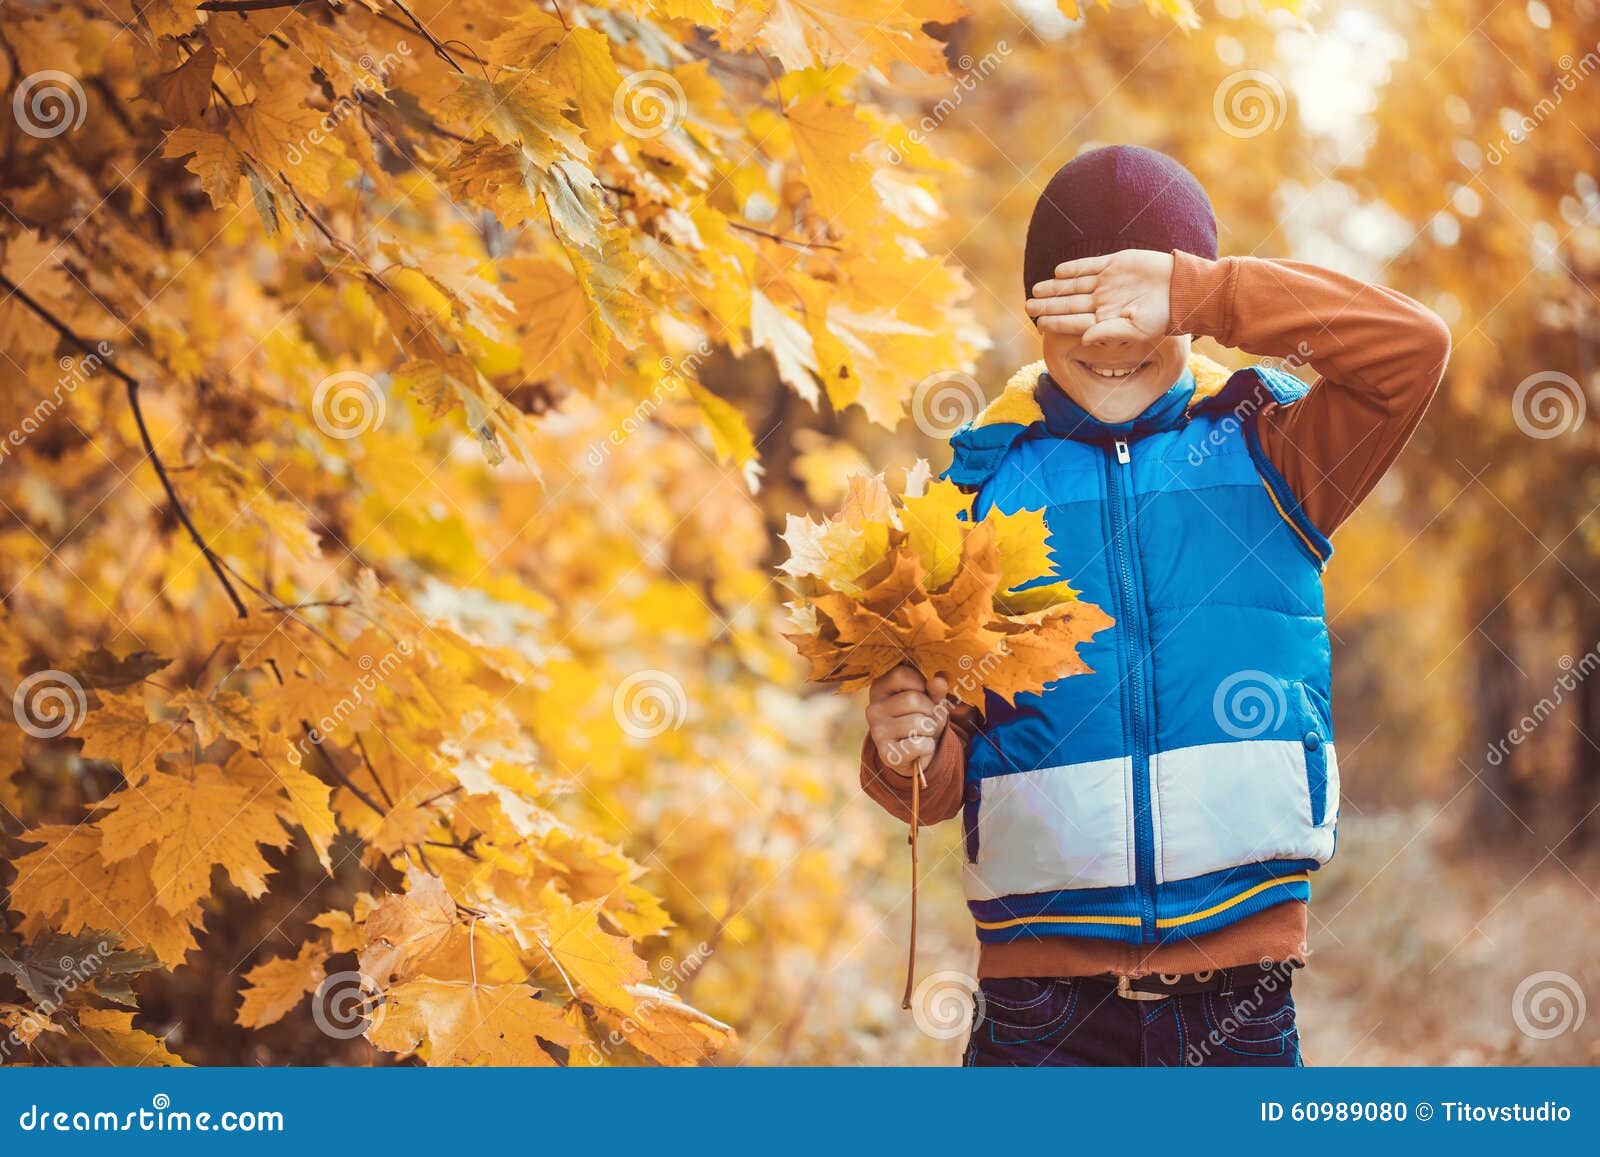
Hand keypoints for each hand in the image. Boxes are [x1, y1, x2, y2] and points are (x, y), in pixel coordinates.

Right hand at [866, 665, 950, 774]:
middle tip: (926, 719)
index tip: (923, 695)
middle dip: (930, 710)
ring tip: (922, 733)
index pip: (901, 674)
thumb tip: (939, 680)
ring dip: (930, 729)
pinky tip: (918, 749)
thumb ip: (935, 689)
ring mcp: (877, 732)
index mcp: (879, 689)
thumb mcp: (930, 700)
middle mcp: (873, 709)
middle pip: (913, 699)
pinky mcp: (886, 754)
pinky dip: (928, 747)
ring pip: (919, 722)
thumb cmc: (922, 719)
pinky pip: (920, 745)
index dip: (921, 684)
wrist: (916, 754)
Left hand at [1026, 250, 1174, 343]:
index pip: (1075, 322)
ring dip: (1055, 288)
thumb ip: (1108, 332)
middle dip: (1049, 306)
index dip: (1056, 323)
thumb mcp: (1136, 329)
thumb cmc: (1164, 316)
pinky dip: (1074, 268)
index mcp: (1107, 319)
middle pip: (1070, 303)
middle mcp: (1104, 301)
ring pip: (1075, 285)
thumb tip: (1082, 338)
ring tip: (1036, 290)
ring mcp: (1108, 282)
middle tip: (1027, 307)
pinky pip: (1090, 266)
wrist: (1184, 288)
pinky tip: (1057, 272)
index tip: (1038, 325)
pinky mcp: (1116, 263)